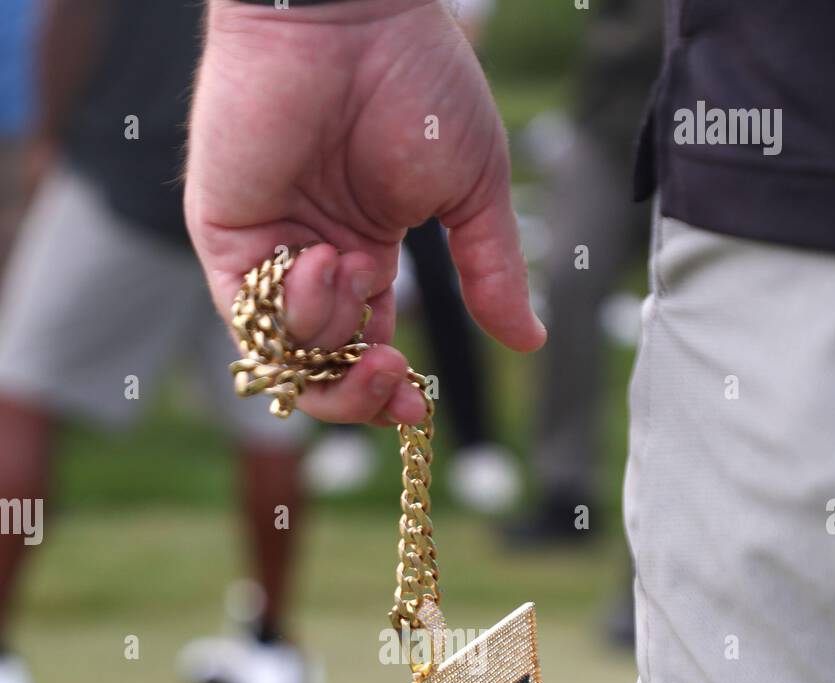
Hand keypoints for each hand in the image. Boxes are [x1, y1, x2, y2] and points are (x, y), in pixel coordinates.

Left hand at [185, 0, 544, 425]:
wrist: (352, 14)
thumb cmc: (416, 79)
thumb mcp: (472, 191)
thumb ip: (492, 271)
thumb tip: (529, 342)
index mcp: (368, 253)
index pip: (369, 347)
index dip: (388, 391)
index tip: (419, 408)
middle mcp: (313, 260)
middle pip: (323, 369)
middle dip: (357, 393)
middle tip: (393, 379)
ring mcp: (266, 251)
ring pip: (286, 355)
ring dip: (330, 343)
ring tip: (361, 276)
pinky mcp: (222, 234)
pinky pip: (249, 314)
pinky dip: (294, 313)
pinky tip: (329, 262)